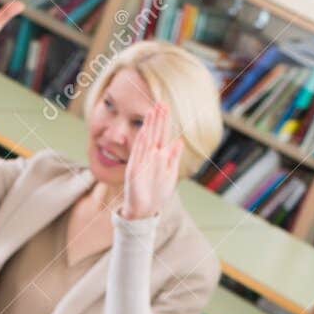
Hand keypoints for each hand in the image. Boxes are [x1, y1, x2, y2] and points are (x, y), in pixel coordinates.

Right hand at [121, 103, 181, 220]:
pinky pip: (138, 155)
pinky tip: (144, 131)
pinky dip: (141, 143)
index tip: (166, 107)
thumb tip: (179, 141)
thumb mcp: (170, 174)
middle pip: (154, 134)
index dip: (164, 122)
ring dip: (149, 127)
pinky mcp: (134, 171)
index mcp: (159, 157)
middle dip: (157, 119)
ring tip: (152, 112)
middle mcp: (150, 157)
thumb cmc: (157, 193)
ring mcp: (142, 163)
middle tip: (160, 103)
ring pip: (146, 141)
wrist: (144, 211)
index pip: (162, 135)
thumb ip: (173, 158)